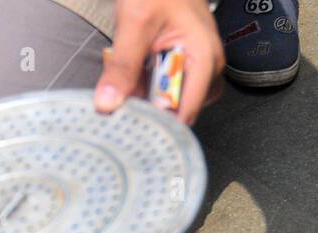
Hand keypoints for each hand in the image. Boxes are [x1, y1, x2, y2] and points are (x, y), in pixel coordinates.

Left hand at [94, 0, 223, 125]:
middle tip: (124, 100)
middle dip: (151, 109)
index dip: (159, 123)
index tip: (132, 125)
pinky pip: (171, 89)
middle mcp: (209, 67)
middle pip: (180, 110)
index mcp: (204, 58)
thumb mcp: (135, 23)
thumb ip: (122, 66)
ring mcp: (201, 67)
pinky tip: (136, 75)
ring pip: (174, 102)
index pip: (186, 111)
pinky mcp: (190, 65)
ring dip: (149, 98)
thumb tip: (108, 103)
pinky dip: (150, 87)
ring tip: (130, 82)